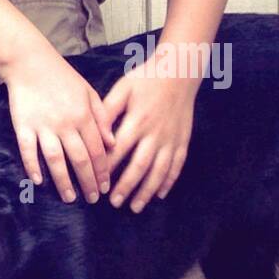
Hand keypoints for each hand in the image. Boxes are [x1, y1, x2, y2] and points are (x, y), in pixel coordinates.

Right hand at [4, 44, 115, 202]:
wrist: (30, 63)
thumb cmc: (63, 77)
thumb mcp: (89, 92)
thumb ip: (102, 117)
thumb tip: (113, 143)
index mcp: (84, 116)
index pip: (97, 150)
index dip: (102, 171)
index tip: (105, 187)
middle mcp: (65, 123)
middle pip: (79, 159)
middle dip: (88, 182)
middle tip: (92, 199)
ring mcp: (43, 126)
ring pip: (55, 159)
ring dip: (63, 181)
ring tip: (70, 197)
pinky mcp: (23, 126)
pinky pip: (28, 150)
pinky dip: (32, 166)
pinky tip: (39, 181)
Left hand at [100, 62, 198, 211]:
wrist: (179, 71)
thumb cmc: (146, 79)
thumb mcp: (123, 88)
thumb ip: (108, 111)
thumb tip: (99, 137)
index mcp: (137, 120)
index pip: (119, 151)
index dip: (107, 169)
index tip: (96, 183)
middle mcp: (155, 133)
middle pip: (139, 166)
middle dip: (126, 186)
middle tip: (114, 203)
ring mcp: (171, 139)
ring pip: (159, 170)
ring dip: (147, 190)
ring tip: (135, 207)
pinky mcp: (183, 140)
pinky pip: (177, 165)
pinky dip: (169, 181)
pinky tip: (160, 194)